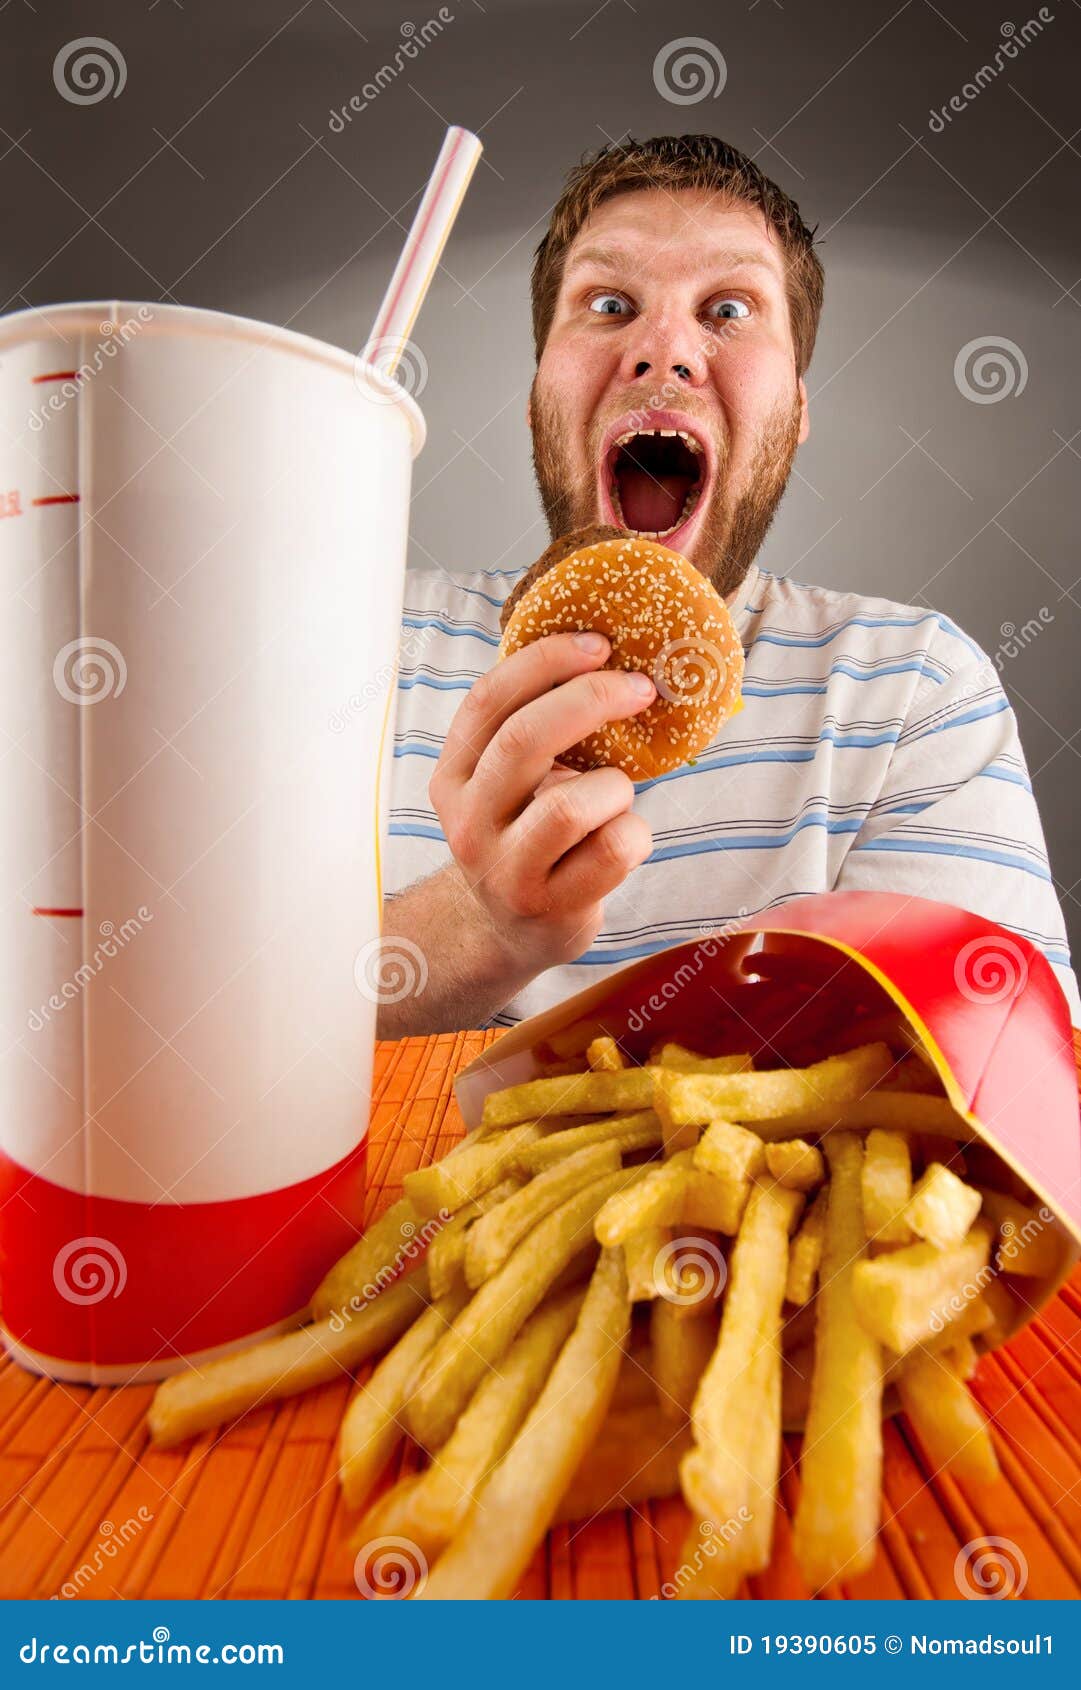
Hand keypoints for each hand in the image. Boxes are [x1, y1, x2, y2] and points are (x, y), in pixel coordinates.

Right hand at [428, 631, 655, 973]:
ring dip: (616, 785)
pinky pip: (611, 851)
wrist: (511, 930)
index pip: (489, 702)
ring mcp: (505, 869)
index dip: (545, 663)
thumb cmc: (526, 835)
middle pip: (523, 741)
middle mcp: (468, 822)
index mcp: (454, 776)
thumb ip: (533, 730)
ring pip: (570, 806)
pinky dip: (635, 832)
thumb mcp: (508, 783)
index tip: (598, 643)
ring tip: (619, 793)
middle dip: (591, 701)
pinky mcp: (548, 906)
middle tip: (639, 687)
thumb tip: (607, 656)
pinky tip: (625, 838)